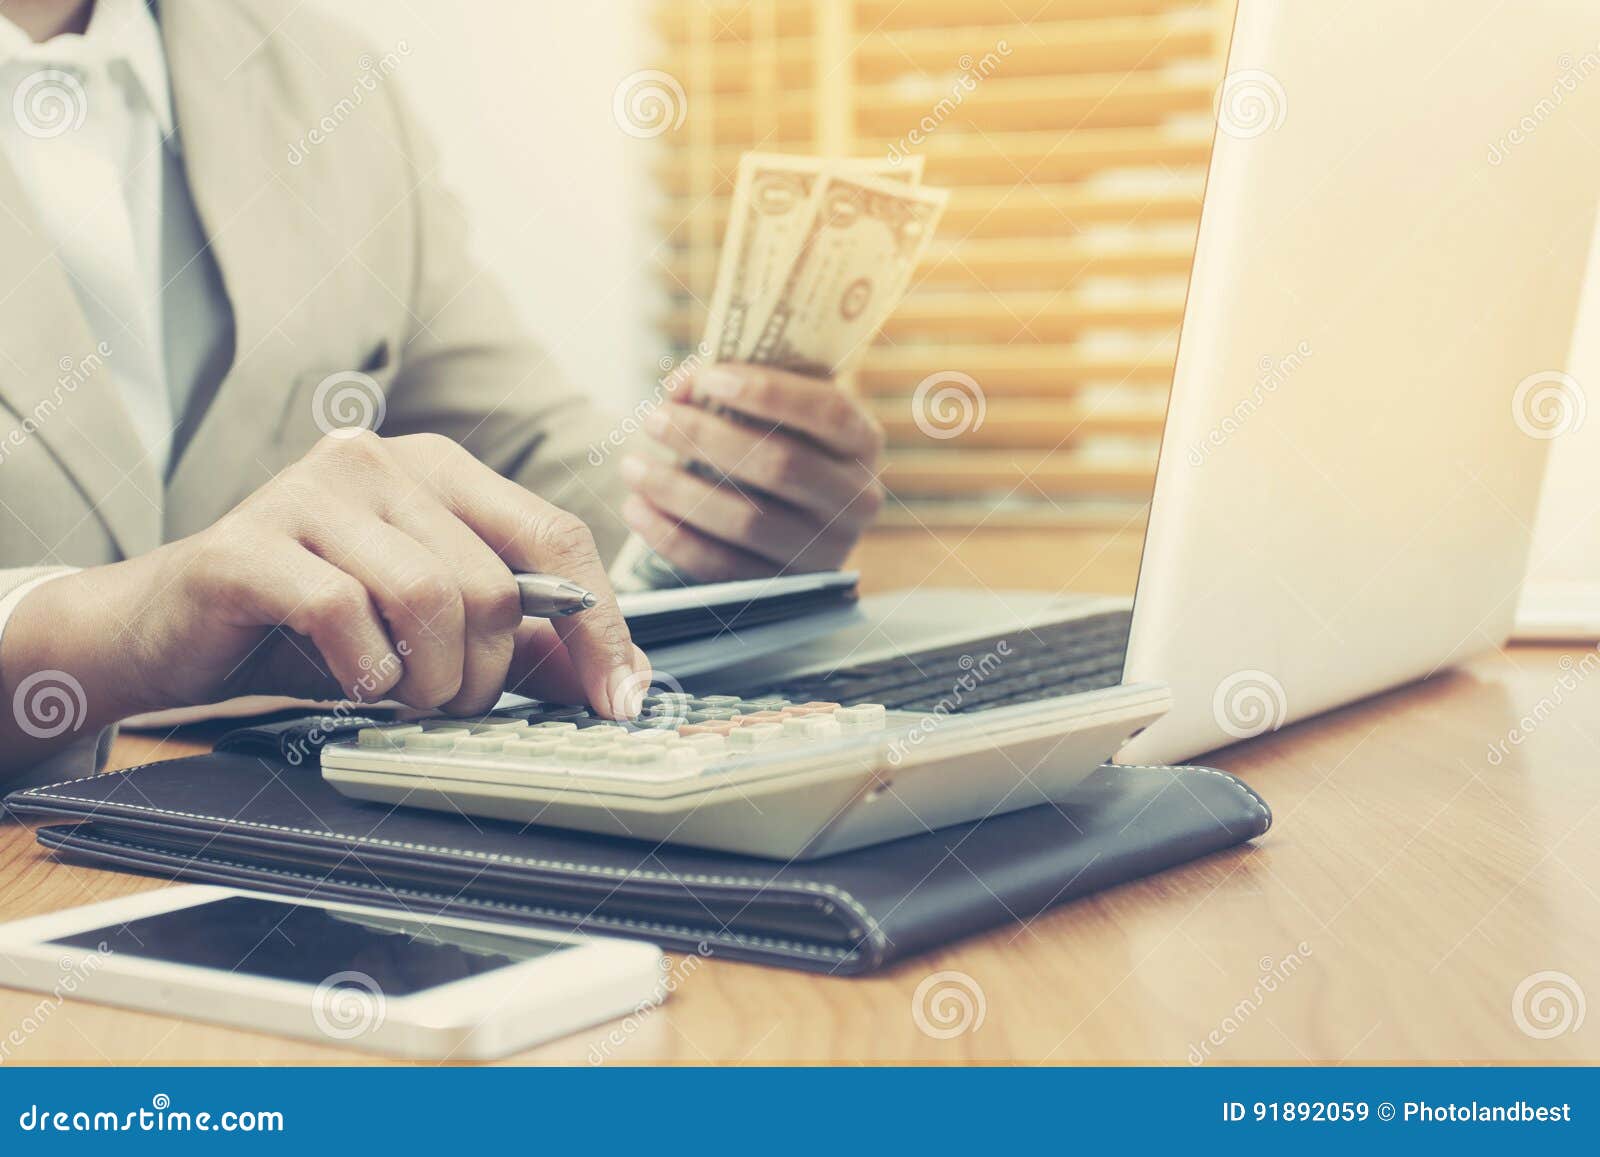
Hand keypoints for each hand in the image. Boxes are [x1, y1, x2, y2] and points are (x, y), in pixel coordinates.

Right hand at [1, 432, 645, 763]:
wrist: (165, 632)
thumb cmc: (306, 628)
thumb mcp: (428, 634)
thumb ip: (519, 643)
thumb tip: (615, 679)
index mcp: (439, 470)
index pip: (557, 535)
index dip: (599, 627)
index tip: (618, 701)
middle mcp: (381, 461)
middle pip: (497, 583)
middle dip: (489, 675)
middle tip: (450, 706)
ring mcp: (311, 492)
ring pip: (432, 597)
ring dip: (430, 679)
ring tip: (400, 698)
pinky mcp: (247, 542)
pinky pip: (344, 612)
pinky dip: (363, 669)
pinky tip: (351, 681)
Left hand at [621, 363, 885, 580]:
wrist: (791, 517)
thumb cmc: (776, 440)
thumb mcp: (773, 406)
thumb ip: (732, 385)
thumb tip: (682, 385)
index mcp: (863, 442)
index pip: (828, 412)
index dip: (768, 392)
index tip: (709, 378)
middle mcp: (856, 500)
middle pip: (781, 467)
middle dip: (707, 439)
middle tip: (653, 420)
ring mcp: (823, 551)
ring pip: (748, 522)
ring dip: (679, 491)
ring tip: (632, 466)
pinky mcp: (783, 588)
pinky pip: (723, 567)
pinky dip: (673, 537)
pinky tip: (638, 510)